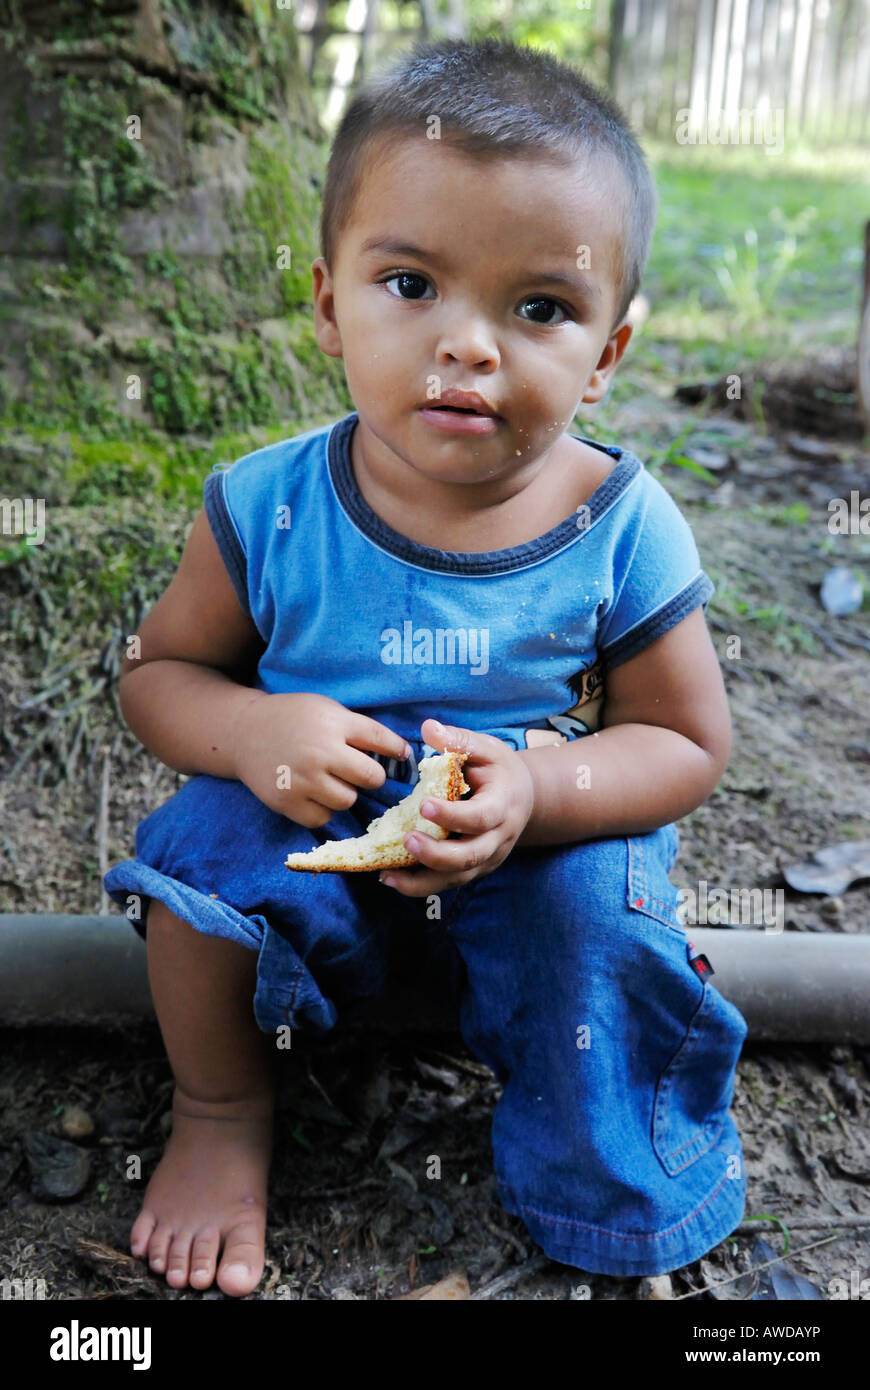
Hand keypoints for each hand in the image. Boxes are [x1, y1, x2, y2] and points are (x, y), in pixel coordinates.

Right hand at [231, 692, 410, 826]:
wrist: (243, 731)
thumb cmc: (292, 719)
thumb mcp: (326, 710)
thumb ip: (358, 728)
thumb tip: (401, 752)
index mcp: (333, 723)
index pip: (380, 739)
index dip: (397, 750)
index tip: (402, 756)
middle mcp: (320, 751)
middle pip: (371, 777)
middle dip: (371, 777)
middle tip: (359, 772)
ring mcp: (302, 779)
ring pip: (348, 800)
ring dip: (344, 793)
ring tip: (328, 780)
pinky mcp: (287, 802)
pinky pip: (323, 818)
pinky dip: (322, 809)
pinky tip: (311, 793)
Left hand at [378, 717, 534, 896]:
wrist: (523, 798)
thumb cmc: (500, 770)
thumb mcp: (486, 749)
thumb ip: (458, 741)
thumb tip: (428, 728)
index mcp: (503, 805)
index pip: (482, 817)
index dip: (454, 816)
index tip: (424, 806)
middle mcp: (497, 838)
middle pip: (470, 856)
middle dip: (437, 854)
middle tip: (406, 840)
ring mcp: (487, 858)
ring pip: (457, 877)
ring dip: (422, 881)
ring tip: (387, 874)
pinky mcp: (473, 869)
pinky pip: (448, 883)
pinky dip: (419, 885)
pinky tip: (391, 879)